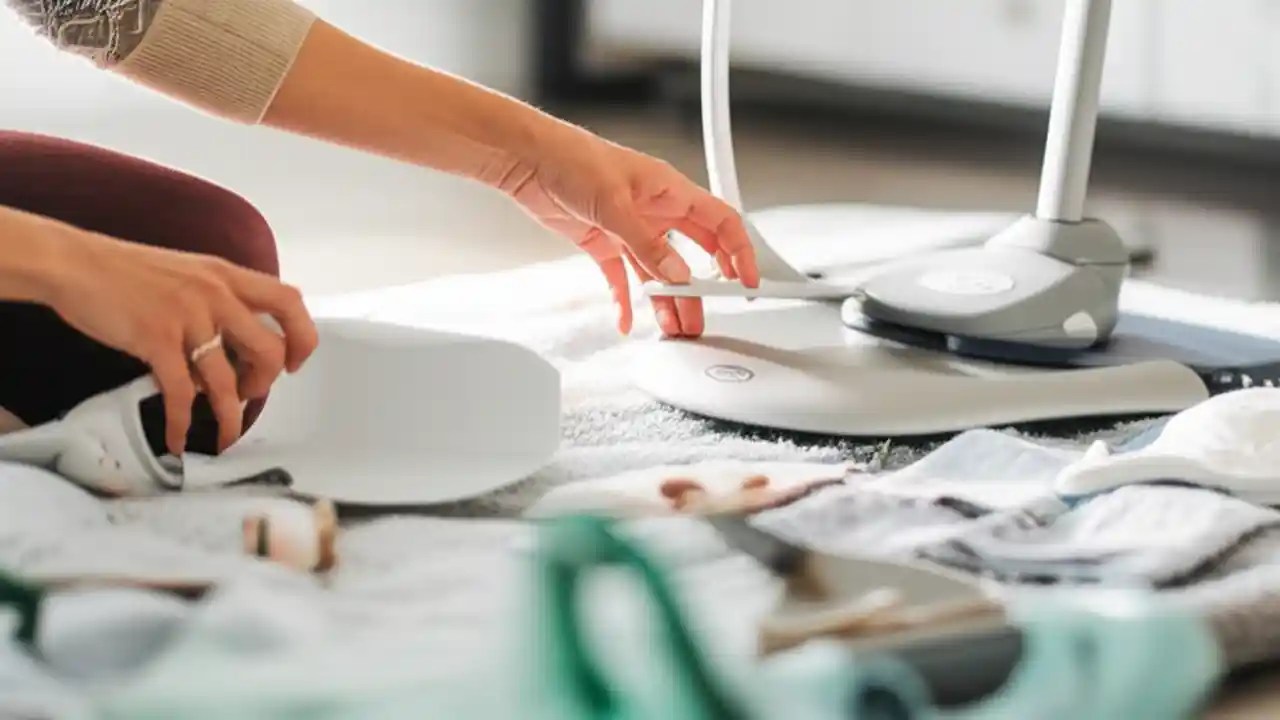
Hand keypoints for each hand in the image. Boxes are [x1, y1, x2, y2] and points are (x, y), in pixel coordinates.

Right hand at [44, 228, 318, 454]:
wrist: (73, 263)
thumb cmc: (126, 271)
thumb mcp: (186, 273)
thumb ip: (215, 301)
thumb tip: (231, 348)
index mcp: (226, 275)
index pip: (289, 301)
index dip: (302, 336)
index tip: (292, 363)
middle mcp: (215, 293)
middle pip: (269, 347)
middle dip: (265, 381)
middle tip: (249, 393)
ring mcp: (187, 316)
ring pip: (228, 379)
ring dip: (230, 415)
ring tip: (225, 436)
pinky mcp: (156, 339)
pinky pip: (182, 392)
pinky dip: (182, 422)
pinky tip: (177, 439)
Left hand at [490, 125, 758, 337]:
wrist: (528, 160)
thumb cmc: (573, 158)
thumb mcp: (615, 203)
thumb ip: (648, 245)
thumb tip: (677, 275)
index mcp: (670, 191)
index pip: (721, 223)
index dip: (740, 252)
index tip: (747, 282)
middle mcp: (654, 210)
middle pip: (693, 255)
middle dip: (703, 288)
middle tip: (707, 315)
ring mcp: (630, 228)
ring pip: (659, 272)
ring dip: (667, 301)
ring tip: (674, 328)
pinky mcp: (603, 241)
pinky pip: (622, 277)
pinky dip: (626, 299)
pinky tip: (628, 319)